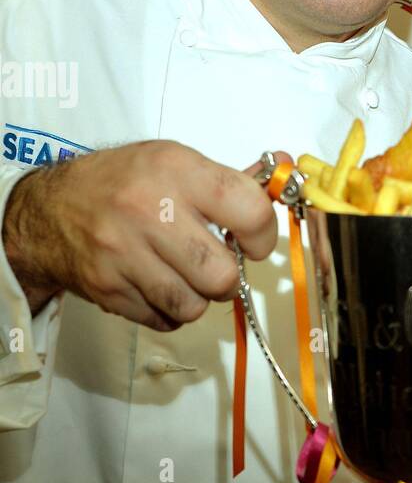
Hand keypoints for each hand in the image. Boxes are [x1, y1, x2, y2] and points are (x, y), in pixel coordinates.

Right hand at [2, 141, 292, 330]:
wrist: (52, 209)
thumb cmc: (125, 182)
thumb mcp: (176, 162)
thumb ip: (232, 179)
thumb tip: (288, 170)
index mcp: (175, 170)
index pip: (248, 210)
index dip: (262, 234)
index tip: (253, 239)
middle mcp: (148, 211)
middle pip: (221, 273)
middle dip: (229, 277)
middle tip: (217, 264)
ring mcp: (124, 254)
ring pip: (194, 305)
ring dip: (199, 297)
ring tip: (186, 275)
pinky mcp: (108, 288)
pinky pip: (164, 320)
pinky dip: (170, 310)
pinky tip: (159, 284)